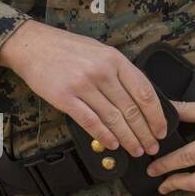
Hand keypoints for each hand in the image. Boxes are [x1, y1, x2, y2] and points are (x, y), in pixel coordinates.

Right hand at [0, 20, 166, 155]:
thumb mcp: (99, 51)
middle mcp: (102, 72)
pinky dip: (104, 136)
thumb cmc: (67, 49)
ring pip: (113, 118)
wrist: (33, 45)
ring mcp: (83, 85)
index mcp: (114, 59)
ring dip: (128, 138)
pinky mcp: (65, 98)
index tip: (161, 129)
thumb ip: (118, 72)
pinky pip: (90, 121)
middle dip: (144, 132)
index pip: (144, 91)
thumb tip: (138, 99)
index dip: (156, 115)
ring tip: (136, 150)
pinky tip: (113, 144)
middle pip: (131, 109)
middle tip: (151, 147)